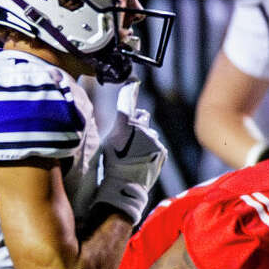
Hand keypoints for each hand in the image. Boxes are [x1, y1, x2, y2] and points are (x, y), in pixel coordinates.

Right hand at [88, 84, 165, 223]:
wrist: (125, 187)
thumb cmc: (110, 165)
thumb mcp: (107, 142)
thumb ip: (119, 127)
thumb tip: (126, 117)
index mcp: (124, 124)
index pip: (127, 100)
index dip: (129, 89)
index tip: (133, 80)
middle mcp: (141, 128)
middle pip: (141, 117)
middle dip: (136, 122)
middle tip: (127, 137)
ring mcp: (153, 140)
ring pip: (149, 133)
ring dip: (143, 138)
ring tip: (132, 154)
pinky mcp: (161, 151)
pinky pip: (156, 145)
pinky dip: (150, 149)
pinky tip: (140, 160)